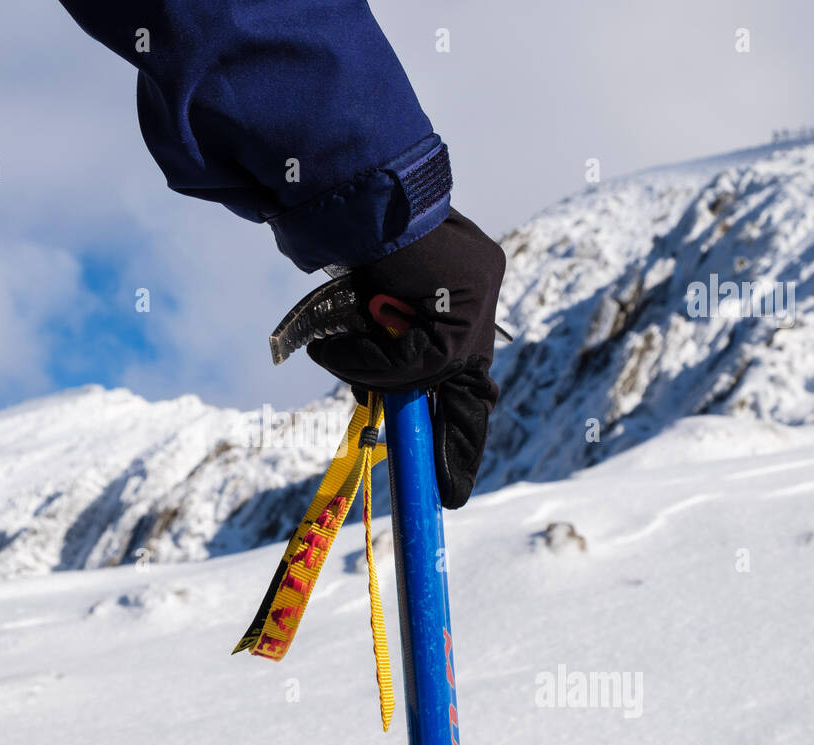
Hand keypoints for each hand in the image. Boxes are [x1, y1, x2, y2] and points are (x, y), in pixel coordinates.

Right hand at [305, 208, 505, 507]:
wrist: (349, 185)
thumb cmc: (346, 236)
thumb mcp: (368, 298)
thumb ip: (384, 341)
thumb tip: (380, 397)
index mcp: (463, 282)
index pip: (464, 363)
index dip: (461, 424)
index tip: (455, 484)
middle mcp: (483, 282)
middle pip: (461, 373)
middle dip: (450, 430)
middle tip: (445, 490)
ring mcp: (481, 287)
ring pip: (436, 369)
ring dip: (378, 372)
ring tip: (331, 351)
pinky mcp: (466, 296)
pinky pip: (422, 360)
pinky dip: (372, 362)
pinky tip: (332, 344)